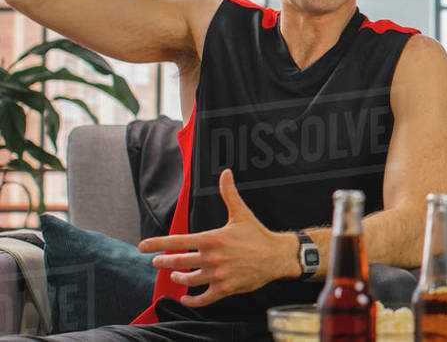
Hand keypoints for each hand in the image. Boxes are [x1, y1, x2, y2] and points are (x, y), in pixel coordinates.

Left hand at [139, 169, 297, 307]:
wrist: (277, 256)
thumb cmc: (258, 235)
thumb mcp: (242, 213)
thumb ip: (229, 194)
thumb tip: (225, 172)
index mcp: (213, 239)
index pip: (178, 241)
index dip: (157, 244)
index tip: (143, 246)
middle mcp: (212, 258)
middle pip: (179, 262)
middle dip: (164, 262)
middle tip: (156, 262)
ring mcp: (218, 275)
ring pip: (189, 280)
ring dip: (178, 279)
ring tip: (175, 276)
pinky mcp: (225, 289)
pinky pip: (203, 299)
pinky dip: (192, 301)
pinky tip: (186, 299)